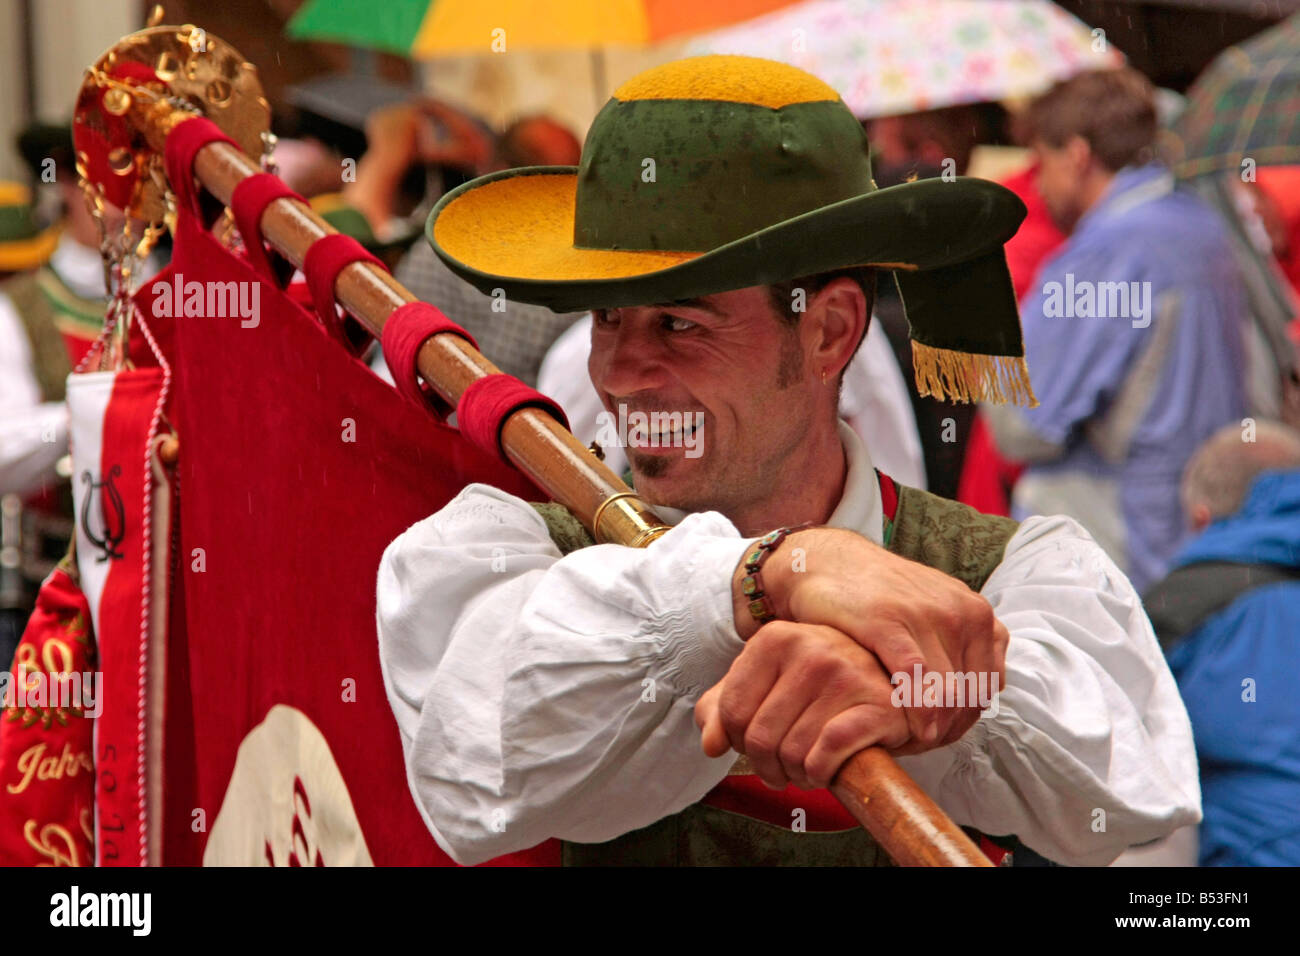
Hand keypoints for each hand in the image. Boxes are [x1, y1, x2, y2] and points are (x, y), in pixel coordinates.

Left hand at [696, 621, 939, 789]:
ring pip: (792, 752)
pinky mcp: (878, 704)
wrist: (895, 689)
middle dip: (766, 766)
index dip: (736, 742)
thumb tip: (711, 744)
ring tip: (804, 770)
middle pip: (759, 737)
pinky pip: (826, 755)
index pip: (730, 710)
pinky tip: (823, 771)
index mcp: (776, 637)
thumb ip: (725, 708)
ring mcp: (847, 672)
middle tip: (779, 770)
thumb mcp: (767, 687)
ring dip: (795, 775)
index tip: (752, 748)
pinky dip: (819, 774)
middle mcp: (811, 646)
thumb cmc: (821, 691)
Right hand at [732, 528, 1007, 746]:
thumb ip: (960, 648)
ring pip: (947, 694)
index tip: (938, 736)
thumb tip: (982, 696)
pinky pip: (915, 679)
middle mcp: (961, 611)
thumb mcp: (933, 614)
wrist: (826, 562)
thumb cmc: (878, 598)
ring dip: (929, 728)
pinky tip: (903, 729)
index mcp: (976, 613)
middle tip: (918, 745)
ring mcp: (926, 614)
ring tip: (905, 740)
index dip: (967, 720)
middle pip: (970, 695)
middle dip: (946, 729)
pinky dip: (914, 711)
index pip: (989, 685)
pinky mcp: (887, 621)